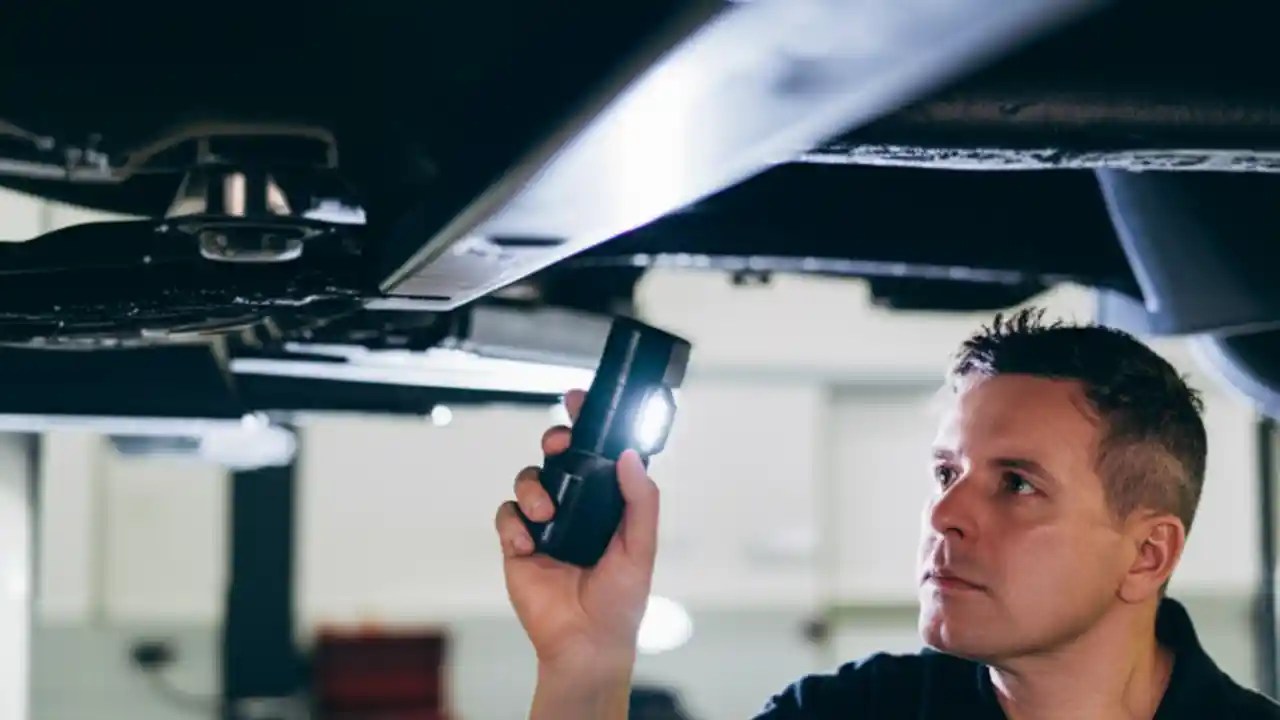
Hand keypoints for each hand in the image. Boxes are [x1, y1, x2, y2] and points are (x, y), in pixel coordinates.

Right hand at [494, 389, 660, 675]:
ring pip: (528, 480)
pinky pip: (506, 516)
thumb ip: (640, 501)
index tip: (579, 399)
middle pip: (557, 455)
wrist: (586, 643)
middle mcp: (575, 507)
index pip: (597, 452)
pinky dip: (513, 522)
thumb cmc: (620, 601)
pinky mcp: (518, 544)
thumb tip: (630, 456)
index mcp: (607, 502)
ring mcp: (545, 524)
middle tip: (558, 443)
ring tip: (546, 513)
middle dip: (554, 439)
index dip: (586, 423)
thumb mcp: (641, 547)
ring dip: (533, 486)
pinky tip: (527, 542)